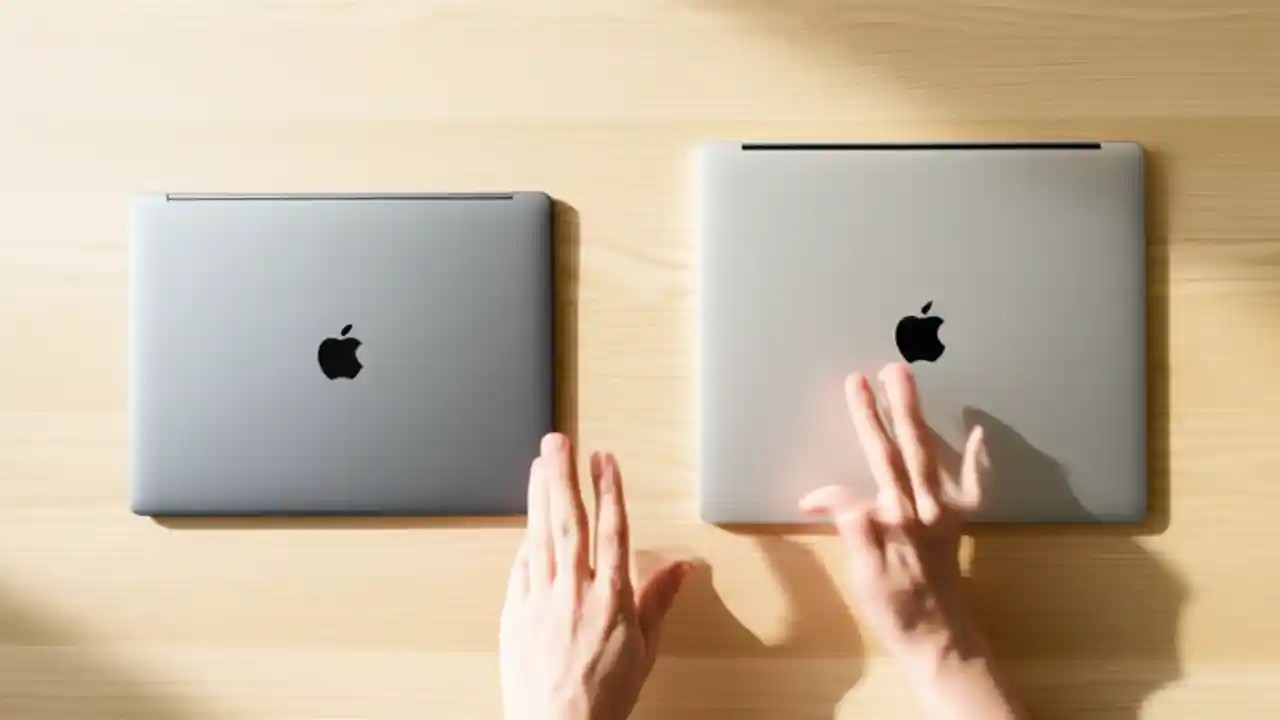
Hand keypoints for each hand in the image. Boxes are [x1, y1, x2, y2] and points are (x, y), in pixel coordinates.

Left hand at [500, 434, 689, 719]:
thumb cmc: (604, 696)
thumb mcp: (644, 650)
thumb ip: (657, 601)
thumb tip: (680, 566)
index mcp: (612, 599)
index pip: (612, 529)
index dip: (609, 489)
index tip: (604, 459)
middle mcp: (575, 592)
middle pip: (569, 520)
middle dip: (563, 475)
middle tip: (558, 442)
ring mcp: (541, 600)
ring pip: (541, 534)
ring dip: (540, 494)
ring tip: (540, 463)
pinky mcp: (516, 612)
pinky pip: (522, 566)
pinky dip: (527, 538)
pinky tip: (528, 519)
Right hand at [801, 363, 1022, 719]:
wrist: (941, 638)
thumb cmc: (895, 610)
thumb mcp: (863, 574)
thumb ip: (851, 528)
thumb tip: (824, 496)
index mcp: (892, 521)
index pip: (850, 491)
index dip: (826, 494)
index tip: (808, 502)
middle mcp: (920, 508)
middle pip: (896, 450)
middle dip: (883, 410)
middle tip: (876, 371)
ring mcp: (942, 512)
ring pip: (925, 453)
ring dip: (913, 414)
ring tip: (904, 380)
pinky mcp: (957, 522)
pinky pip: (970, 484)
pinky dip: (974, 457)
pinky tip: (977, 432)